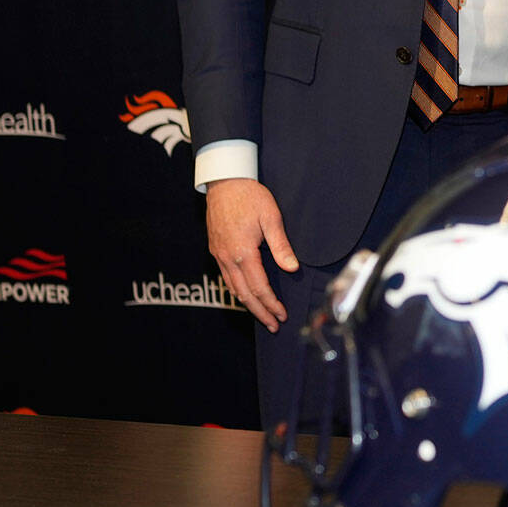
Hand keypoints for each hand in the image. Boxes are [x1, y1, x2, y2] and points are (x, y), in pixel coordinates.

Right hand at [206, 178, 297, 330]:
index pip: (258, 288)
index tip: (282, 315)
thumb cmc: (250, 196)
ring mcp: (219, 255)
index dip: (271, 304)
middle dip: (260, 312)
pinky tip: (246, 295)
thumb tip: (291, 268)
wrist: (225, 181)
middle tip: (273, 325)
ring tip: (262, 316)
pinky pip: (226, 278)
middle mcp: (227, 258)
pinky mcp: (215, 250)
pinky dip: (237, 291)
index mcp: (243, 252)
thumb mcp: (271, 218)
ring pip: (232, 288)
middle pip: (244, 294)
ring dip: (248, 304)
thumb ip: (281, 246)